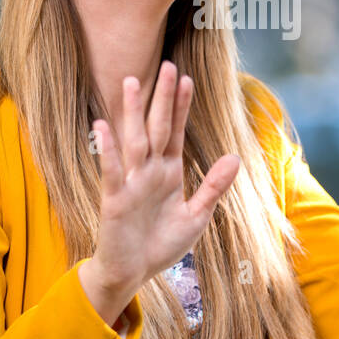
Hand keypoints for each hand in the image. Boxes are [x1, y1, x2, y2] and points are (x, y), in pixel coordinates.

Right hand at [79, 60, 240, 326]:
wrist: (133, 273)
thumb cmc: (161, 244)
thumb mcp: (196, 216)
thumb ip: (213, 186)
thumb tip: (235, 157)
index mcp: (168, 172)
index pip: (175, 132)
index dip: (181, 107)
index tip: (187, 79)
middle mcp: (149, 171)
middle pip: (157, 127)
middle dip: (163, 98)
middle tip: (168, 66)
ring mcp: (131, 182)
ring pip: (133, 140)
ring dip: (132, 112)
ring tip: (131, 82)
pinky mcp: (115, 198)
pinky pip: (111, 170)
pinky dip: (108, 149)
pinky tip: (103, 126)